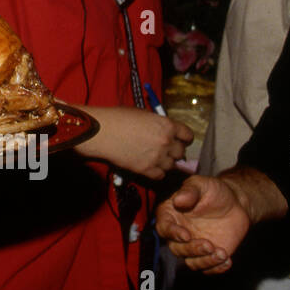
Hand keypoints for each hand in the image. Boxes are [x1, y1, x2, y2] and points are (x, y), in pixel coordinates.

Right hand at [75, 105, 192, 179]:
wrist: (101, 132)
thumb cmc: (117, 118)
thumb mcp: (142, 114)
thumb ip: (158, 123)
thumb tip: (163, 129)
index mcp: (167, 125)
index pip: (188, 135)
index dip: (184, 138)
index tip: (180, 140)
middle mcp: (166, 142)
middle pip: (181, 152)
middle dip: (174, 151)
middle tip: (165, 150)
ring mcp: (158, 157)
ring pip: (172, 165)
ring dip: (165, 162)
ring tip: (154, 158)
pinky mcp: (147, 170)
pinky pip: (160, 175)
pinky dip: (157, 172)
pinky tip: (149, 166)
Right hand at [155, 174, 252, 273]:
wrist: (235, 204)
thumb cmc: (214, 191)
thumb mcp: (201, 185)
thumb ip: (189, 191)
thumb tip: (178, 200)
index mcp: (171, 215)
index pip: (164, 227)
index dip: (172, 233)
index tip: (186, 235)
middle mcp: (178, 233)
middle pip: (176, 249)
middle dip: (192, 249)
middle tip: (209, 245)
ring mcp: (192, 246)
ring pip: (191, 262)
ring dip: (205, 261)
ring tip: (222, 254)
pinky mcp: (207, 256)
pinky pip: (207, 268)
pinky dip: (216, 268)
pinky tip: (227, 260)